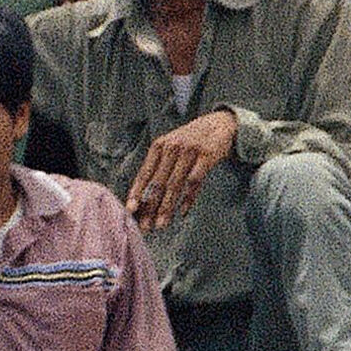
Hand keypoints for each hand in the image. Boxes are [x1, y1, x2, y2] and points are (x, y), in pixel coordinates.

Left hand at [126, 107, 237, 230]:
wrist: (220, 124)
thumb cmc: (190, 142)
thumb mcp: (171, 148)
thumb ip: (159, 167)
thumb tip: (143, 198)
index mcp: (159, 146)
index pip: (144, 173)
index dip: (137, 193)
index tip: (130, 210)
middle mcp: (172, 147)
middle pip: (158, 183)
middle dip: (150, 206)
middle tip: (144, 226)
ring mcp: (190, 151)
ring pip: (175, 184)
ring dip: (167, 207)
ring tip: (160, 224)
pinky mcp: (207, 156)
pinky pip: (195, 181)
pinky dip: (188, 198)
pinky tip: (182, 213)